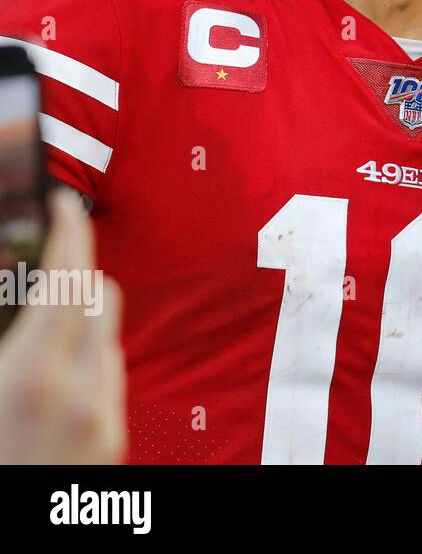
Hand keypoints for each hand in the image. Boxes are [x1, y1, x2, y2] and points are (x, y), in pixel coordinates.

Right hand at [0, 187, 125, 463]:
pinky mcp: (113, 447)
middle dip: (77, 272)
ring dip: (81, 320)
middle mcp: (83, 394)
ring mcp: (105, 422)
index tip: (65, 201)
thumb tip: (7, 304)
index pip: (72, 277)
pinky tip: (47, 378)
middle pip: (102, 298)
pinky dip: (86, 362)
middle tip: (43, 262)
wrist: (16, 549)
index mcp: (33, 377)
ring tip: (36, 325)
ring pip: (109, 340)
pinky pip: (109, 383)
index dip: (71, 228)